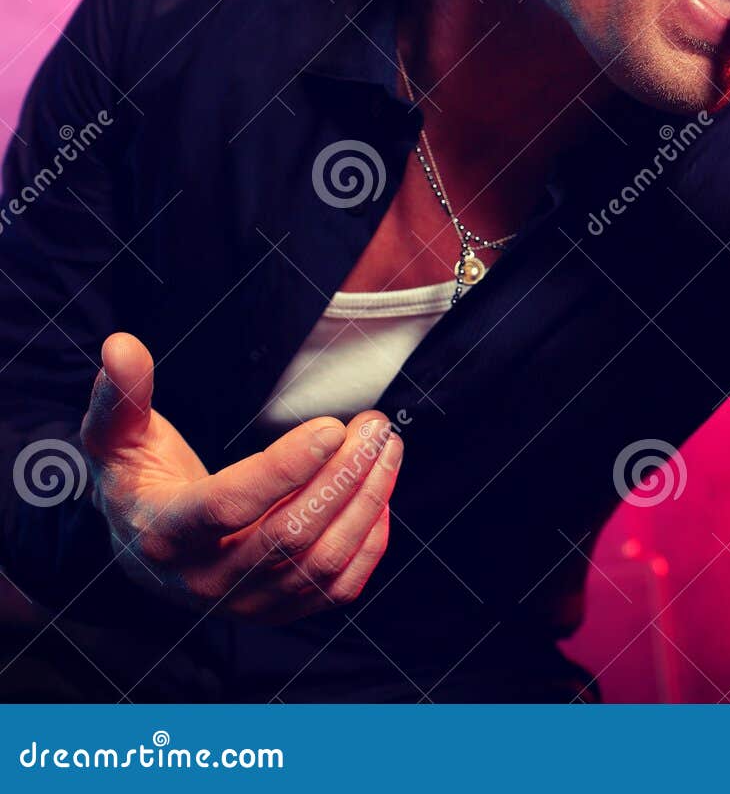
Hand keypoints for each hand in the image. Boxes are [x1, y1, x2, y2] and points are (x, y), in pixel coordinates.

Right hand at [80, 333, 401, 624]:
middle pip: (290, 534)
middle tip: (374, 426)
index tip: (332, 426)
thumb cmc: (136, 483)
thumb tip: (122, 345)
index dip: (286, 467)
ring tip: (387, 449)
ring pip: (322, 562)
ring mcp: (247, 604)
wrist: (146, 547)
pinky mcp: (280, 611)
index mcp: (164, 534)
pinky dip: (369, 542)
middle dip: (344, 476)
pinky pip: (338, 588)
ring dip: (367, 502)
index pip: (231, 506)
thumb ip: (121, 395)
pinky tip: (379, 494)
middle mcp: (206, 580)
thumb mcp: (116, 439)